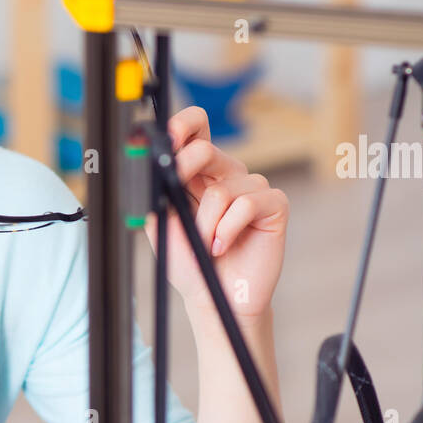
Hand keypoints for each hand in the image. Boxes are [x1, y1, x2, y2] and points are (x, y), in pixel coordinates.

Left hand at [143, 106, 288, 320]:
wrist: (213, 297)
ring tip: (206, 246)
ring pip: (221, 190)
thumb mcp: (161, 227)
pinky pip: (247, 204)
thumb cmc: (190, 263)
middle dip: (184, 176)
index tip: (168, 137)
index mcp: (198, 174)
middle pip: (206, 150)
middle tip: (178, 208)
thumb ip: (156, 194)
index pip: (196, 130)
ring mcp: (252, 189)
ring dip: (205, 226)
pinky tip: (223, 246)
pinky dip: (227, 230)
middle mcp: (226, 176)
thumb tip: (148, 167)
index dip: (183, 125)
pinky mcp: (274, 206)